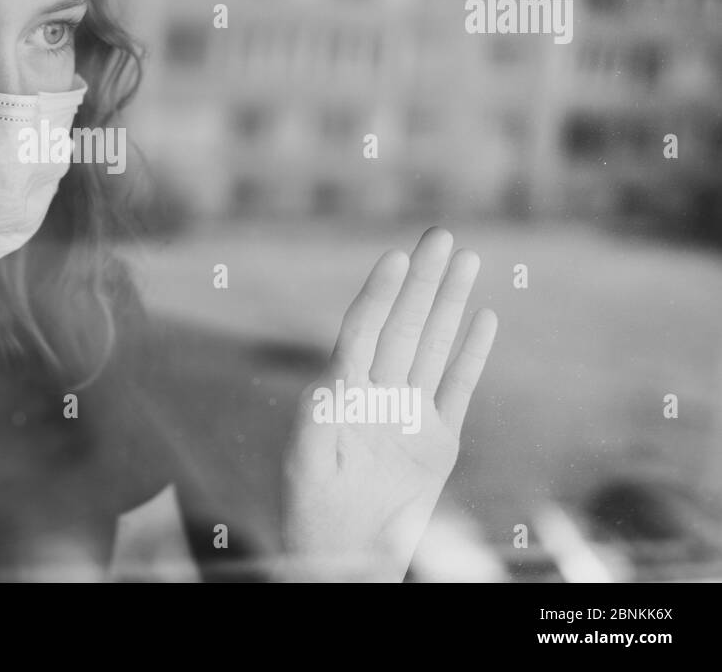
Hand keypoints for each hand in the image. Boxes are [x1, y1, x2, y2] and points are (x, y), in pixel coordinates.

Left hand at [279, 227, 497, 580]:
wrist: (343, 558)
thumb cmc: (312, 514)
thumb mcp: (308, 464)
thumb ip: (322, 420)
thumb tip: (332, 382)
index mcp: (339, 393)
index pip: (363, 332)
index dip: (379, 295)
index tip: (397, 257)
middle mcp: (376, 394)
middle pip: (404, 326)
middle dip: (422, 280)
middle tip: (441, 233)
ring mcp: (409, 414)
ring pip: (434, 346)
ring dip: (450, 302)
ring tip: (468, 258)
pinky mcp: (438, 441)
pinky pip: (459, 387)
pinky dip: (472, 353)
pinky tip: (484, 316)